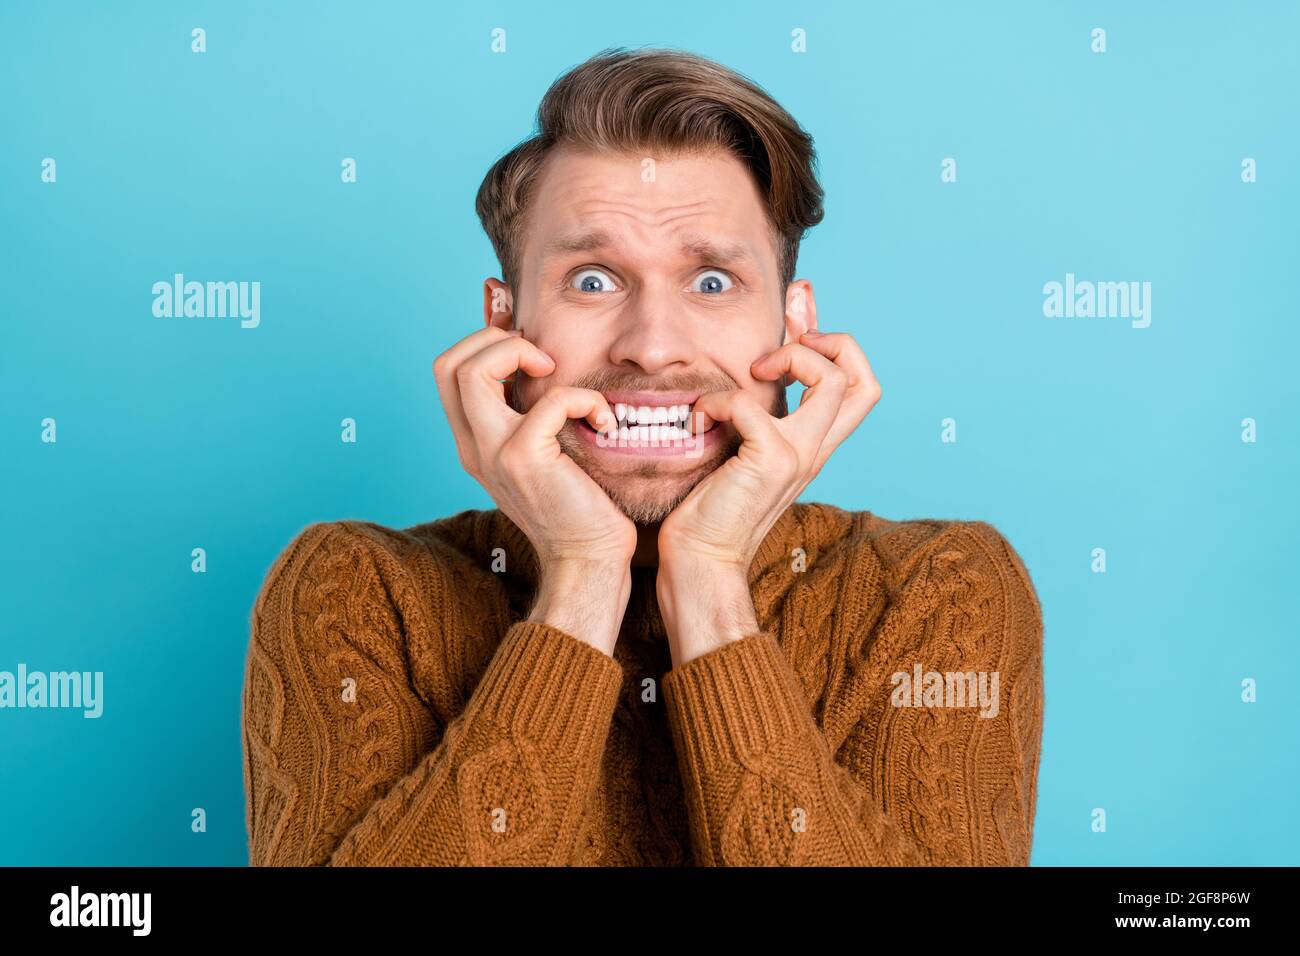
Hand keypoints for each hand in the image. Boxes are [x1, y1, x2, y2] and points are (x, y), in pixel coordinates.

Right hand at [433, 326, 635, 651]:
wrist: (588, 559)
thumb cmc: (579, 508)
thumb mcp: (543, 456)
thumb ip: (531, 419)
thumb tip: (547, 370)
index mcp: (475, 443)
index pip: (448, 372)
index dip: (484, 344)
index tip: (531, 354)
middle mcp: (474, 447)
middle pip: (449, 363)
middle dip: (495, 340)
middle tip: (542, 360)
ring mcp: (494, 453)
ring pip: (473, 371)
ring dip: (521, 353)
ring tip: (558, 376)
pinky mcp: (524, 459)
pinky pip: (550, 400)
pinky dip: (584, 399)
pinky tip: (604, 423)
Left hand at [656, 331, 881, 662]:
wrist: (699, 559)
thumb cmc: (709, 507)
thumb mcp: (738, 445)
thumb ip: (751, 407)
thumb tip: (746, 364)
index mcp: (813, 445)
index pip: (860, 385)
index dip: (834, 341)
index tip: (795, 321)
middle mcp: (816, 449)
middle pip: (866, 379)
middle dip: (831, 341)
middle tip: (780, 349)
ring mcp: (798, 455)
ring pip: (832, 379)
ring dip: (787, 358)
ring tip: (747, 375)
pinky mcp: (769, 461)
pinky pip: (753, 403)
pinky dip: (719, 400)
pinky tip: (699, 420)